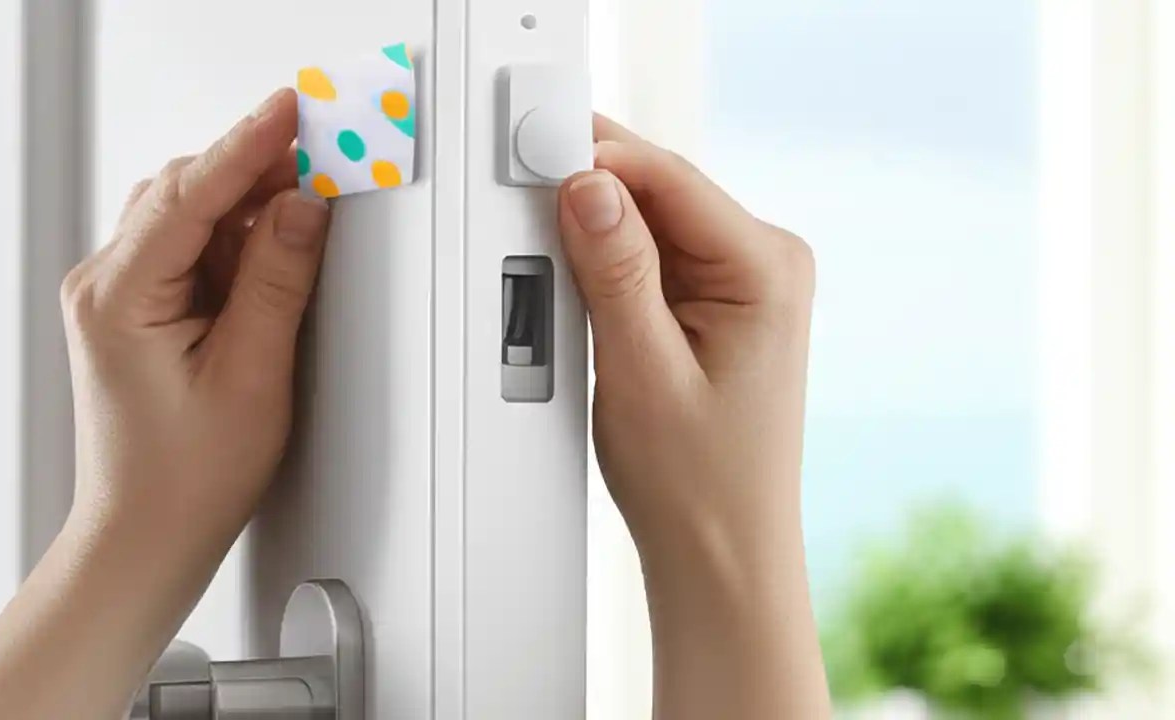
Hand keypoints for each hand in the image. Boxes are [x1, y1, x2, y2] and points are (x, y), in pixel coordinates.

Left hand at [0, 89, 328, 719]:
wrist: (149, 532)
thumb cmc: (186, 476)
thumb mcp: (251, 373)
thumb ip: (277, 281)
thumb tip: (301, 210)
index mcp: (120, 295)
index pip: (189, 194)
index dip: (247, 145)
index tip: (289, 112)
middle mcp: (107, 284)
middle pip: (184, 193)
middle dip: (253, 169)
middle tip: (319, 155)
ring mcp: (120, 296)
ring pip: (189, 217)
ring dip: (247, 204)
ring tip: (307, 202)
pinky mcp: (141, 311)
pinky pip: (191, 250)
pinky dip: (235, 239)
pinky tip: (274, 247)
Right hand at [558, 117, 828, 718]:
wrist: (721, 550)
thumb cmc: (699, 482)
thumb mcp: (642, 370)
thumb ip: (615, 271)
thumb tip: (588, 187)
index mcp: (767, 269)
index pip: (671, 177)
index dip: (597, 156)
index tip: (533, 146)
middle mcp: (766, 264)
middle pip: (661, 190)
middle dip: (591, 188)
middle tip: (520, 186)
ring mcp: (743, 283)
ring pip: (651, 221)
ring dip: (596, 227)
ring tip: (543, 246)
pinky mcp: (716, 304)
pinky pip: (653, 257)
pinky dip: (609, 259)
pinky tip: (576, 276)